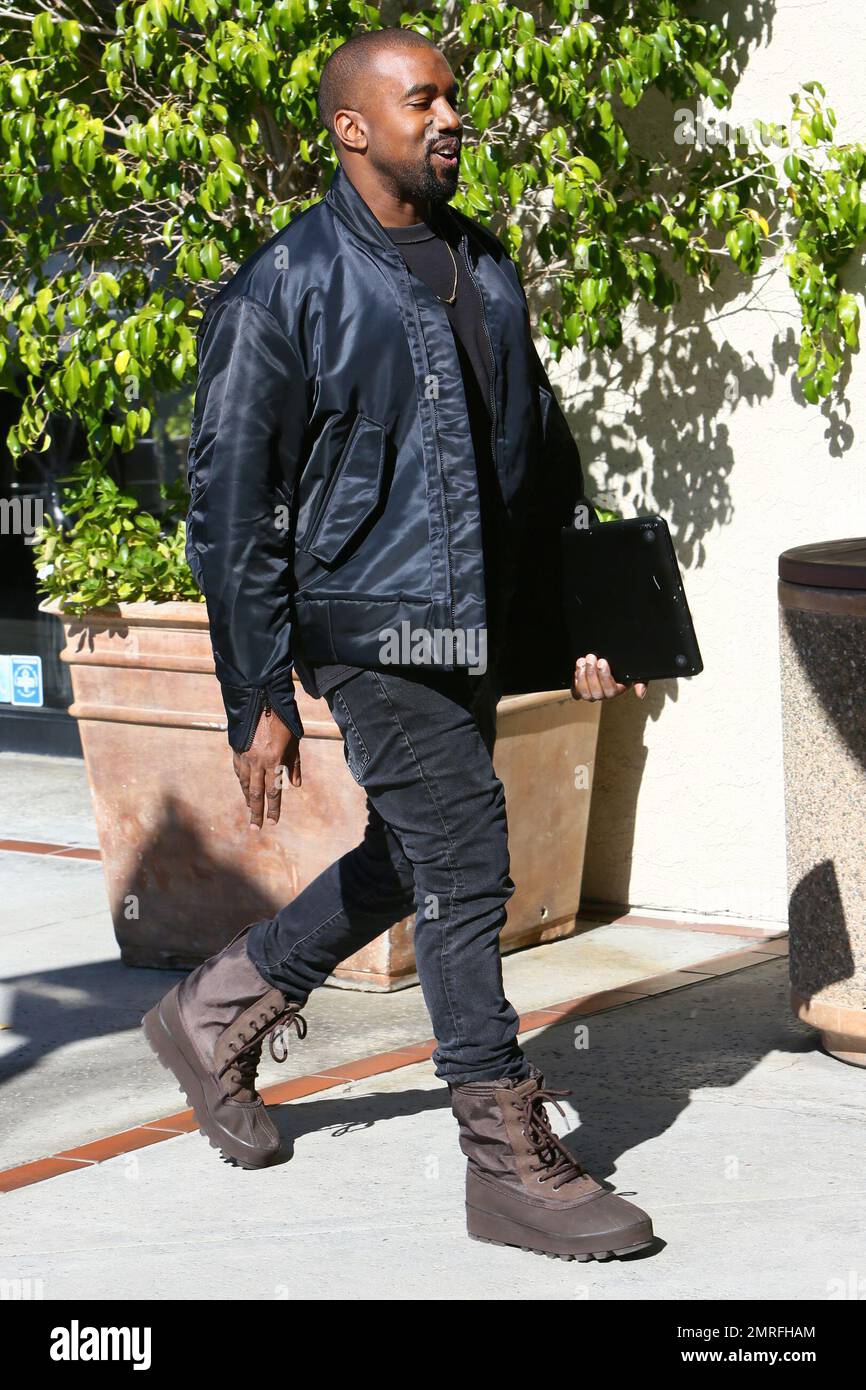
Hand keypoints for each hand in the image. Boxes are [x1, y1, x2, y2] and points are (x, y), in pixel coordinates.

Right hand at [232, 707, 301, 831]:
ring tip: (251, 810)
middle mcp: (258, 762)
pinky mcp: (237, 750)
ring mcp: (245, 756)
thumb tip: (294, 785)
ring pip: (245, 783)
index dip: (273, 809)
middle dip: (256, 812)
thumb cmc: (282, 719)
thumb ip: (294, 764)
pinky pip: (239, 771)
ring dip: (247, 798)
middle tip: (255, 828)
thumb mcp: (294, 742)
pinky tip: (244, 787)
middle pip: (256, 793)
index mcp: (274, 760)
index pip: (273, 791)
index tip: (272, 822)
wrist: (259, 699)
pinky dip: (242, 781)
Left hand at [571, 653, 648, 701]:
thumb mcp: (637, 672)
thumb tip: (640, 693)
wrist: (612, 660)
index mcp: (617, 690)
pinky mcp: (580, 689)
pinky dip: (574, 683)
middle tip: (591, 658)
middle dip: (592, 674)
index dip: (605, 677)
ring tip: (582, 661)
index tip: (602, 661)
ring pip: (584, 693)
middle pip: (596, 692)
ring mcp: (591, 693)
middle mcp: (603, 695)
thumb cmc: (625, 667)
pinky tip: (576, 670)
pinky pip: (575, 692)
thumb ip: (641, 681)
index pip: (611, 690)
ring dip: (581, 677)